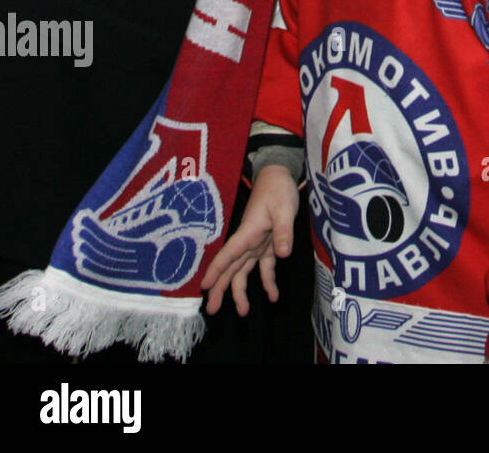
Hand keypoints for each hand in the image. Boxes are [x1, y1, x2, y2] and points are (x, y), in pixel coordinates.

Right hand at [201, 165, 298, 316]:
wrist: (279, 176)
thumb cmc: (278, 189)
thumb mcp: (284, 209)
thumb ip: (283, 232)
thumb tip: (283, 254)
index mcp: (247, 233)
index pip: (228, 254)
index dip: (215, 270)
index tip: (203, 287)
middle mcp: (247, 242)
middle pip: (230, 269)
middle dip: (220, 289)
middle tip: (212, 310)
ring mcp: (256, 245)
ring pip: (242, 272)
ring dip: (240, 291)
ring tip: (243, 312)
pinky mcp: (267, 245)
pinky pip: (264, 268)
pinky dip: (268, 282)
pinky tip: (273, 296)